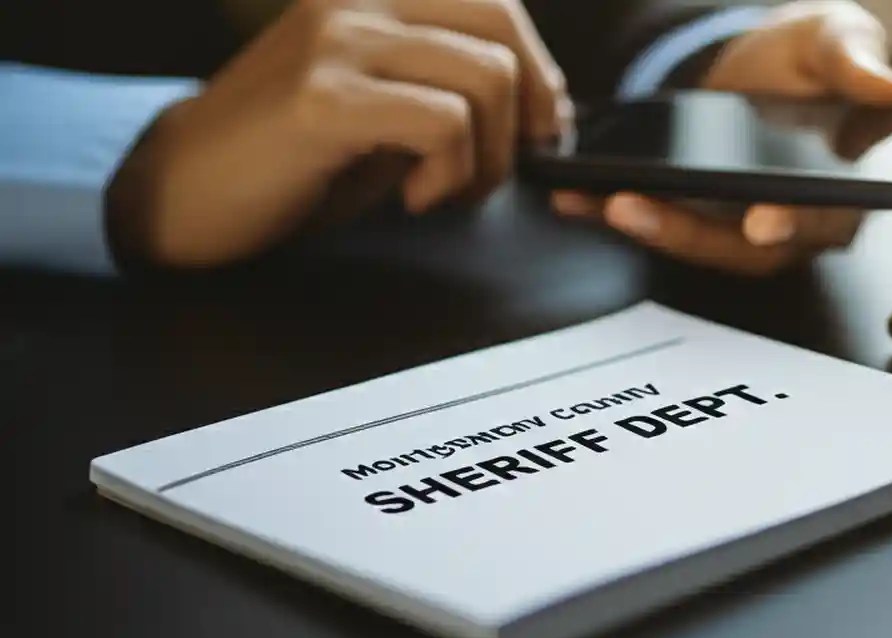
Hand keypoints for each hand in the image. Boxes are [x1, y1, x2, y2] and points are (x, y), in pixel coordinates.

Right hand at [109, 0, 568, 267]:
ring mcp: (338, 42)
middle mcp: (357, 1)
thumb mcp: (383, 108)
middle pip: (503, 27)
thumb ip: (446, 89)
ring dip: (490, 156)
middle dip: (530, 111)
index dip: (539, 72)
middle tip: (501, 169)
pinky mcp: (324, 98)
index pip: (496, 3)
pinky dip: (452, 173)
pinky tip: (416, 199)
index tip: (537, 133)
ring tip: (447, 192)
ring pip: (486, 76)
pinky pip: (443, 121)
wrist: (186, 190)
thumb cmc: (292, 159)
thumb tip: (537, 111)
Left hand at [552, 0, 891, 275]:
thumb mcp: (840, 39)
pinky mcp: (694, 216)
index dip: (796, 223)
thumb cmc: (818, 58)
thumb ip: (857, 62)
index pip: (825, 219)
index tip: (765, 223)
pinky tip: (575, 196)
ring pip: (694, 242)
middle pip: (743, 247)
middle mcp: (790, 221)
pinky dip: (611, 212)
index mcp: (842, 190)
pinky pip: (656, 221)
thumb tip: (887, 86)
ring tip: (599, 199)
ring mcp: (737, 225)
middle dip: (687, 233)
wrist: (769, 61)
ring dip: (644, 227)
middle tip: (636, 209)